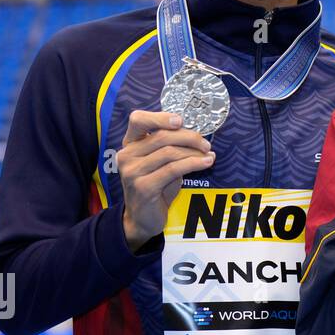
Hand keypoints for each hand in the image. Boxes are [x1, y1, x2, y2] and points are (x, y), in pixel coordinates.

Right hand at [118, 110, 214, 250]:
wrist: (142, 218)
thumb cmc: (156, 186)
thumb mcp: (161, 163)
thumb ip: (171, 146)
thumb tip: (199, 135)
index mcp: (130, 145)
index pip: (138, 120)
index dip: (160, 117)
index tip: (181, 121)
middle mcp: (127, 155)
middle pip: (162, 136)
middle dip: (189, 137)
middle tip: (205, 143)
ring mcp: (132, 172)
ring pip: (170, 152)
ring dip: (194, 152)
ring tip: (208, 154)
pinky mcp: (143, 187)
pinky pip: (173, 169)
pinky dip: (193, 163)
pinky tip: (206, 162)